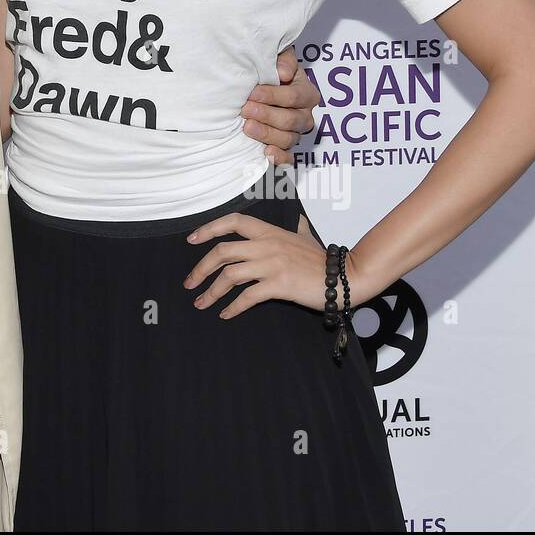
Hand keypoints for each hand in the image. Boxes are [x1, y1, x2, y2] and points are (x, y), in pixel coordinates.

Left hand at [182, 210, 356, 318]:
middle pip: (222, 251)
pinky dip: (232, 307)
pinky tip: (225, 314)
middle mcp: (266, 245)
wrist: (345, 276)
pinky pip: (247, 297)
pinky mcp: (279, 285)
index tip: (191, 240)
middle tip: (189, 283)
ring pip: (230, 275)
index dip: (209, 229)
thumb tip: (298, 220)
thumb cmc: (323, 260)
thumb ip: (297, 229)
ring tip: (201, 303)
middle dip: (200, 268)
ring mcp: (271, 265)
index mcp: (269, 232)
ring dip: (211, 291)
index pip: (232, 221)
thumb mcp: (306, 237)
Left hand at [241, 45, 319, 166]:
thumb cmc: (269, 71)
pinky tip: (266, 153)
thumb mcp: (277, 58)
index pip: (294, 97)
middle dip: (266, 115)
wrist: (259, 86)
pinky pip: (288, 158)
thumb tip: (283, 73)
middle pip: (290, 120)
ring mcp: (296, 133)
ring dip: (267, 134)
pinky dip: (279, 158)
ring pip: (287, 139)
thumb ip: (283, 60)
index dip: (273, 96)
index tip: (252, 93)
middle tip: (245, 110)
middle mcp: (304, 115)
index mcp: (306, 93)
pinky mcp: (286, 148)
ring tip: (247, 127)